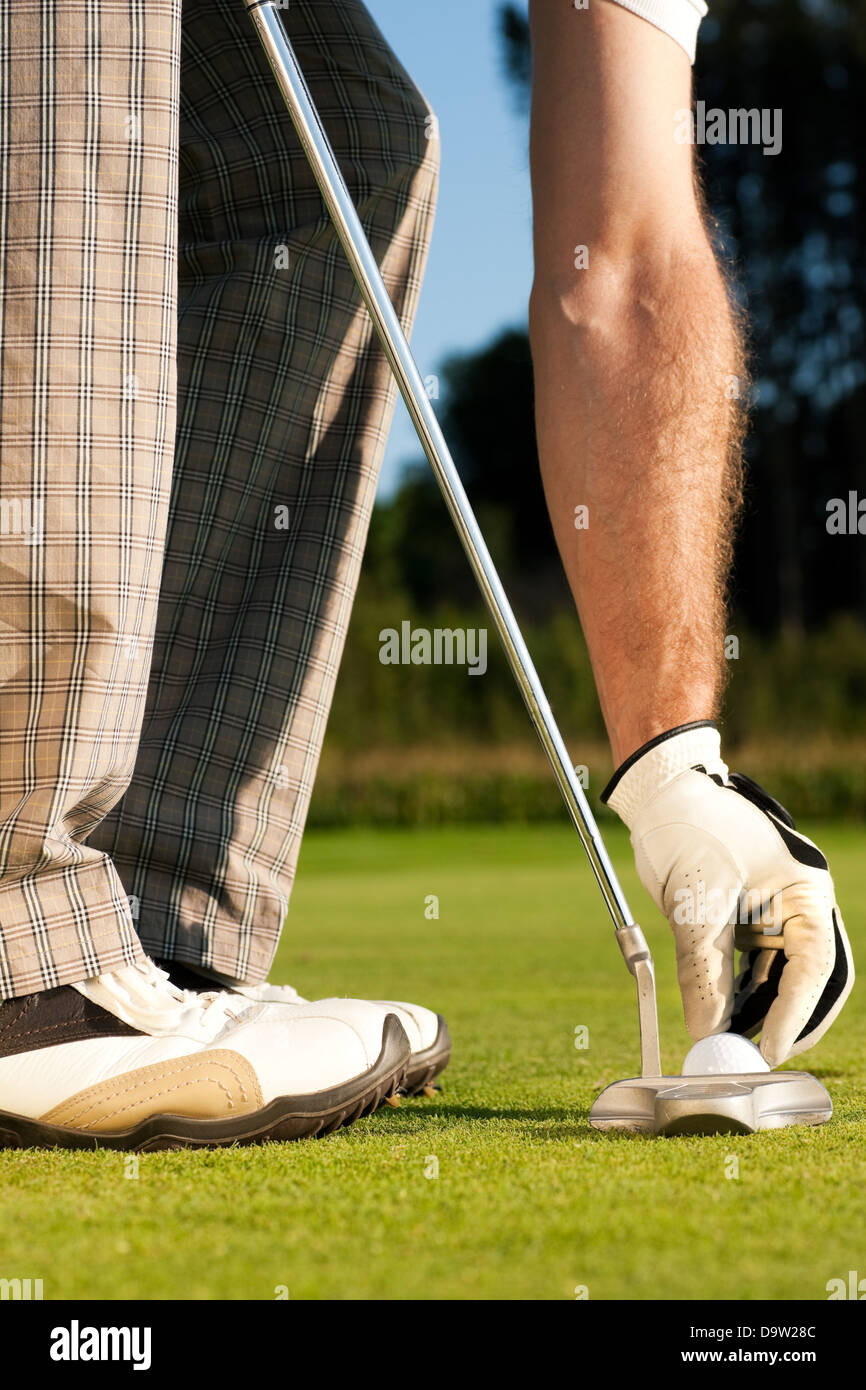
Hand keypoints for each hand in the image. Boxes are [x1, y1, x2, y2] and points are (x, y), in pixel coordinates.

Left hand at [601, 723, 853, 1065]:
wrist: (662, 793)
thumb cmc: (688, 826)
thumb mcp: (695, 898)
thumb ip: (702, 966)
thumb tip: (705, 1031)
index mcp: (808, 890)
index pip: (813, 966)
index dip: (793, 1013)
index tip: (768, 1051)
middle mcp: (801, 906)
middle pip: (809, 980)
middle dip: (786, 1022)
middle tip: (754, 1059)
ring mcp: (777, 915)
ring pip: (779, 980)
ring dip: (756, 1013)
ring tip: (727, 1043)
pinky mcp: (750, 923)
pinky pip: (752, 970)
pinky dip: (737, 995)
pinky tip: (717, 1018)